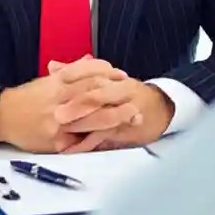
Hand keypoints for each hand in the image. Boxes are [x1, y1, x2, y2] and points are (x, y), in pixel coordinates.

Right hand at [0, 57, 132, 152]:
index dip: (107, 72)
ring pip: (94, 117)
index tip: (121, 74)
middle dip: (117, 94)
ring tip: (132, 114)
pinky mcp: (57, 141)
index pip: (87, 72)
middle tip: (134, 93)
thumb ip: (69, 71)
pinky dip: (100, 136)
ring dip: (116, 116)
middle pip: (95, 94)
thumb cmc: (26, 98)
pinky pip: (83, 140)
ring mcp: (59, 121)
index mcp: (56, 82)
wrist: (1, 117)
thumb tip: (90, 60)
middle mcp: (58, 100)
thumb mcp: (46, 81)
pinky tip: (113, 134)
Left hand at [57, 79, 174, 152]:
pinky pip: (105, 137)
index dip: (73, 81)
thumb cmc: (127, 93)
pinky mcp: (126, 131)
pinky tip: (71, 149)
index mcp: (114, 77)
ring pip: (103, 118)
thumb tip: (52, 66)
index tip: (54, 85)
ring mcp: (126, 111)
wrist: (162, 107)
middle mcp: (122, 91)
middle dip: (77, 106)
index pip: (92, 75)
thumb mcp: (106, 78)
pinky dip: (87, 144)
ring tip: (62, 133)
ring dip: (82, 125)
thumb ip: (77, 72)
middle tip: (57, 115)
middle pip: (98, 96)